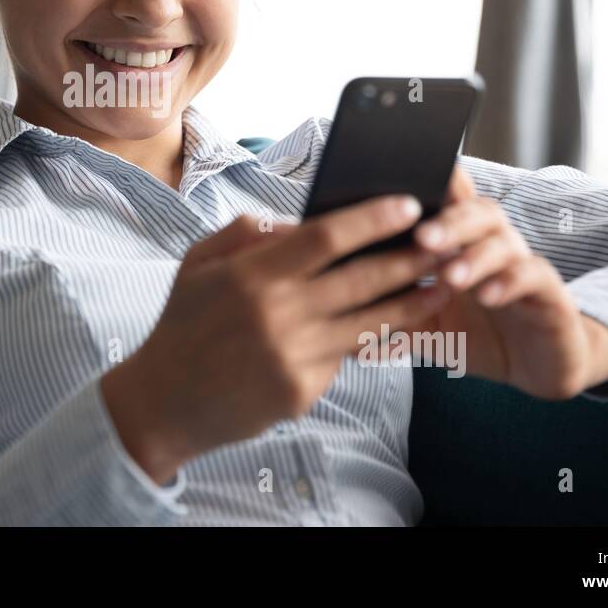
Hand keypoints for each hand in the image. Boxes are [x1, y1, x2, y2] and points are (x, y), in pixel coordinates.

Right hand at [102, 193, 453, 483]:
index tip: (408, 204)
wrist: (163, 403)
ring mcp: (293, 358)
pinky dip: (364, 341)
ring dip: (411, 304)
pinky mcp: (302, 393)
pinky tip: (390, 325)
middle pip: (361, 280)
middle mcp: (277, 315)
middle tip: (444, 243)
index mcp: (250, 276)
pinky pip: (343, 358)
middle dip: (410, 259)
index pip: (325, 237)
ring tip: (440, 287)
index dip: (371, 219)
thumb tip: (296, 223)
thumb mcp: (197, 264)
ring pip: (369, 324)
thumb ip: (245, 235)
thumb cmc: (182, 324)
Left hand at [412, 164, 607, 399]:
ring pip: (503, 242)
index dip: (428, 184)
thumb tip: (337, 314)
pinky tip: (488, 296)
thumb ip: (391, 310)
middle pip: (475, 211)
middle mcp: (492, 242)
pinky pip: (533, 276)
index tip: (396, 182)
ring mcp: (523, 264)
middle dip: (447, 221)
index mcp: (460, 240)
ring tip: (450, 276)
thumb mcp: (425, 324)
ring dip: (474, 256)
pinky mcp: (550, 293)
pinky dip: (509, 283)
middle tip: (420, 237)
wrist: (537, 365)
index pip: (446, 200)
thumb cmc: (474, 333)